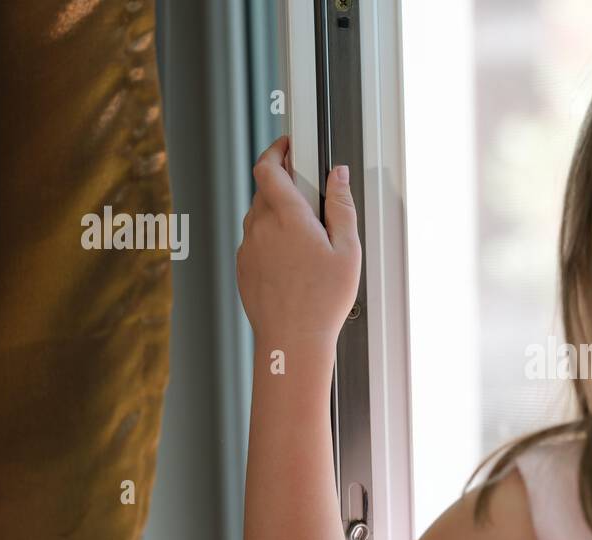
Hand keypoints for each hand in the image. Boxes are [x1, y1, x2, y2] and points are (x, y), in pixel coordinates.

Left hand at [236, 136, 361, 349]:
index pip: (268, 167)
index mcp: (287, 217)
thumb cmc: (322, 302)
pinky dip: (271, 240)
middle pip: (264, 190)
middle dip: (284, 185)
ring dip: (277, 214)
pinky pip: (255, 241)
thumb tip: (338, 175)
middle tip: (310, 198)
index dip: (276, 150)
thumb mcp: (347, 251)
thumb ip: (341, 206)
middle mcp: (261, 227)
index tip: (288, 146)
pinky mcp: (244, 266)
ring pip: (258, 216)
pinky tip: (293, 263)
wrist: (292, 341)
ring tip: (305, 238)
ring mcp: (248, 247)